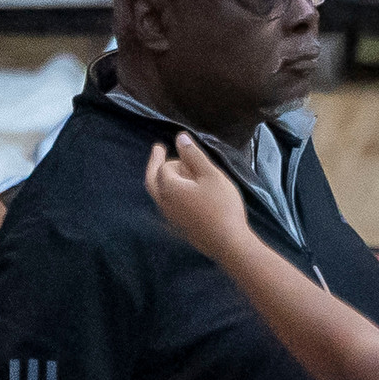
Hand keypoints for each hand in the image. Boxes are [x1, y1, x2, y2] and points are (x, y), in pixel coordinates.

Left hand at [146, 134, 249, 259]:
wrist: (227, 242)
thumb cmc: (221, 206)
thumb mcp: (211, 175)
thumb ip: (194, 155)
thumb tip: (180, 137)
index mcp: (168, 187)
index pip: (165, 167)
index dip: (178, 159)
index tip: (189, 154)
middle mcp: (163, 202)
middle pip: (151, 179)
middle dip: (154, 164)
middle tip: (157, 150)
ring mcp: (168, 216)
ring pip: (158, 193)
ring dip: (160, 179)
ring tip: (169, 172)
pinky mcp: (177, 227)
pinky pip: (165, 204)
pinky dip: (167, 193)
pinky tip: (179, 194)